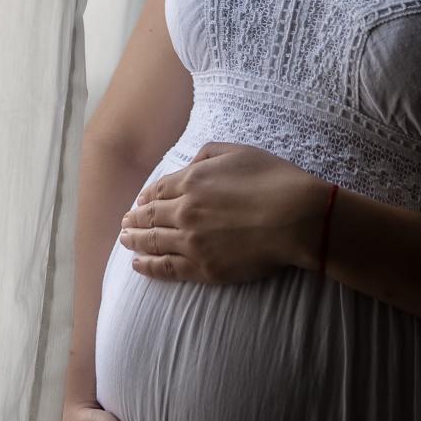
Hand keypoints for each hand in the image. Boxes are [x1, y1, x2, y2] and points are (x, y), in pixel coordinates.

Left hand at [118, 141, 329, 283]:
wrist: (296, 217)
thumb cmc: (274, 180)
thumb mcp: (239, 151)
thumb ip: (208, 153)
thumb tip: (190, 162)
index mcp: (192, 180)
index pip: (159, 190)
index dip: (146, 197)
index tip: (139, 202)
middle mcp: (185, 210)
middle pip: (151, 216)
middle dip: (134, 219)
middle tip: (124, 223)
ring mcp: (192, 241)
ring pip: (153, 242)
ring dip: (135, 241)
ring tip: (124, 241)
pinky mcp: (203, 268)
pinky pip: (166, 268)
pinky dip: (148, 266)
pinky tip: (138, 265)